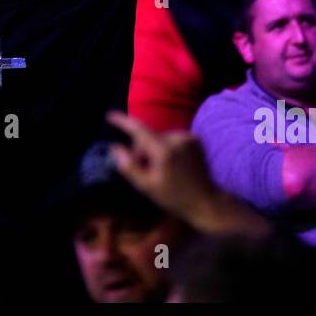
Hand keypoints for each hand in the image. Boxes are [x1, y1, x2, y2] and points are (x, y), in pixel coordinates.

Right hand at [106, 111, 223, 223]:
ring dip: (154, 149)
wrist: (206, 200)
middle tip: (143, 169)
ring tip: (160, 169)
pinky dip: (166, 148)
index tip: (110, 115)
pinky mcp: (194, 139)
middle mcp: (177, 138)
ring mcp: (188, 137)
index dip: (123, 121)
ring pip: (159, 138)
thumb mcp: (146, 186)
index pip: (139, 129)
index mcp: (164, 150)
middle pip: (148, 136)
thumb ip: (129, 166)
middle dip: (141, 150)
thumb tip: (114, 147)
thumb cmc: (174, 197)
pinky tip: (172, 164)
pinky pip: (171, 139)